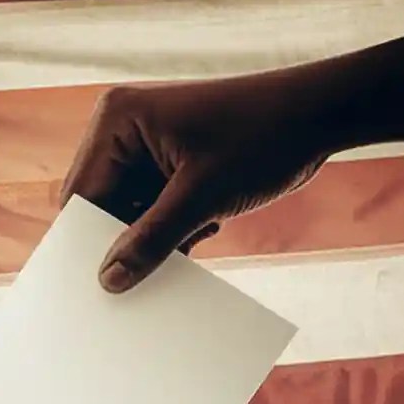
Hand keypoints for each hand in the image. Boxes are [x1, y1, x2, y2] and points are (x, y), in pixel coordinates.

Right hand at [59, 58, 364, 292]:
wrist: (320, 115)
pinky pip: (157, 209)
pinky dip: (176, 229)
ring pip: (132, 212)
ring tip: (195, 234)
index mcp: (117, 120)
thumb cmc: (263, 137)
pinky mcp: (174, 164)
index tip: (94, 289)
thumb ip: (152, 240)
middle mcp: (124, 129)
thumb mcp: (202, 196)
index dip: (86, 242)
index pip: (83, 194)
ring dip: (157, 237)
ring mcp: (149, 147)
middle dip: (126, 241)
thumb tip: (109, 281)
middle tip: (143, 278)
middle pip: (103, 205)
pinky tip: (208, 225)